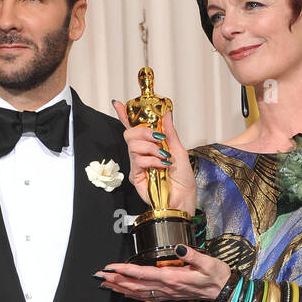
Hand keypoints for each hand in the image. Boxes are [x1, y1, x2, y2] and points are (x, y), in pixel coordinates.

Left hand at [96, 245, 231, 301]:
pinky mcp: (168, 295)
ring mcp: (166, 293)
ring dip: (121, 289)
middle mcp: (166, 288)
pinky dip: (132, 295)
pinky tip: (123, 293)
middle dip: (116, 280)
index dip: (126, 270)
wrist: (224, 292)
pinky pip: (146, 297)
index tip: (112, 267)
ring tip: (106, 285)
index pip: (144, 273)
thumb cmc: (216, 275)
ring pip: (138, 293)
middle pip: (136, 285)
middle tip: (100, 276)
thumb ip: (192, 255)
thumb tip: (178, 247)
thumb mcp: (208, 262)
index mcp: (173, 277)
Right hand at [112, 100, 195, 214]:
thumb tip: (166, 113)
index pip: (134, 128)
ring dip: (150, 148)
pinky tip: (161, 165)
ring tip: (163, 157)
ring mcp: (138, 165)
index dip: (125, 116)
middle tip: (158, 138)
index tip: (118, 104)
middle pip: (129, 134)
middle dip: (144, 131)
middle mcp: (142, 154)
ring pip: (133, 146)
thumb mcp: (179, 150)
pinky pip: (138, 160)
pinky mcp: (136, 176)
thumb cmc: (183, 178)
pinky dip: (151, 160)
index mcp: (151, 145)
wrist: (183, 197)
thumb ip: (170, 132)